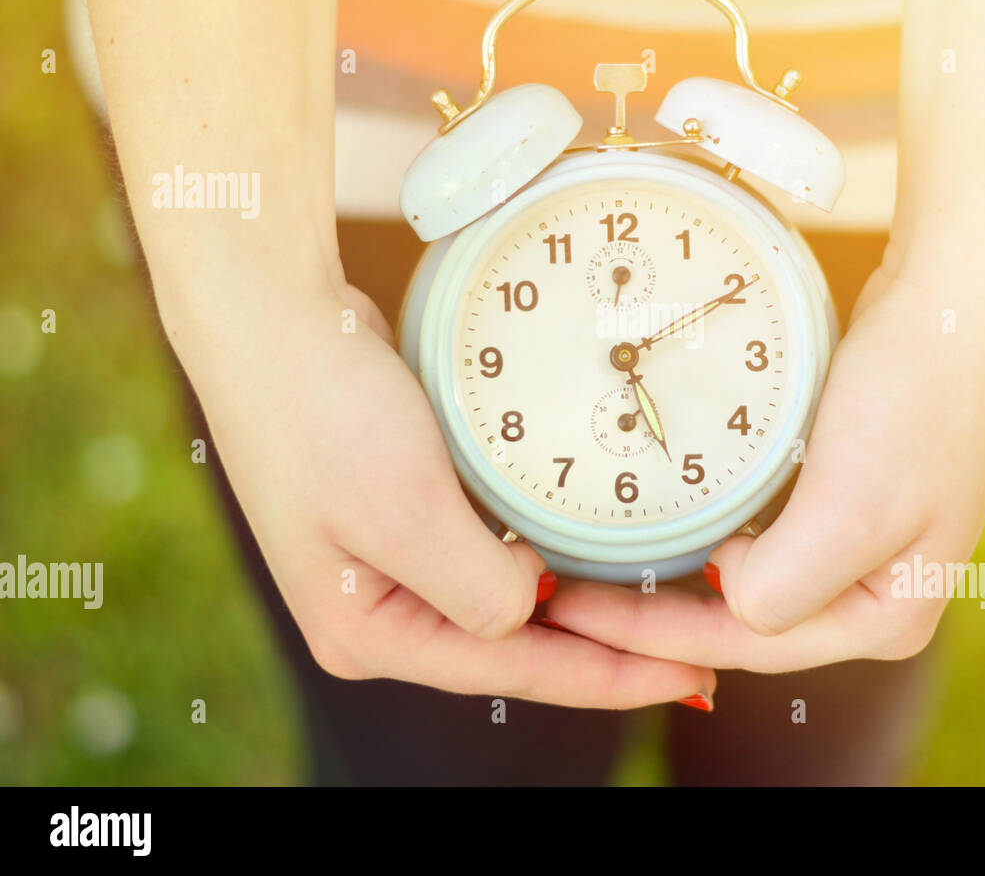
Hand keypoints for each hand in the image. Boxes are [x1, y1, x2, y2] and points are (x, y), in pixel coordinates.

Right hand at [174, 276, 714, 706]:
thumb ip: (481, 588)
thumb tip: (535, 606)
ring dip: (580, 601)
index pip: (516, 670)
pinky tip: (595, 554)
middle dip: (603, 648)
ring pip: (511, 599)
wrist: (273, 321)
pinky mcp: (406, 518)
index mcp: (370, 632)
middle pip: (517, 646)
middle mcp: (381, 611)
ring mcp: (392, 565)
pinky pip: (495, 551)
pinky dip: (546, 554)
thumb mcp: (406, 512)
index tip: (689, 681)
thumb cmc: (323, 413)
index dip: (610, 679)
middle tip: (693, 650)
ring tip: (660, 609)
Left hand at [544, 263, 984, 670]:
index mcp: (885, 616)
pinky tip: (665, 518)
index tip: (574, 614)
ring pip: (747, 575)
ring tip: (602, 566)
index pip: (746, 644)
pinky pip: (761, 528)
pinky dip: (711, 528)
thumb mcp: (851, 509)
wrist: (961, 299)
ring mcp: (863, 541)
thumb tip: (728, 591)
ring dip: (679, 574)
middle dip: (658, 614)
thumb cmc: (918, 399)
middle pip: (743, 620)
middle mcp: (875, 591)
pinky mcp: (845, 492)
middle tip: (570, 597)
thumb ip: (784, 584)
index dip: (654, 636)